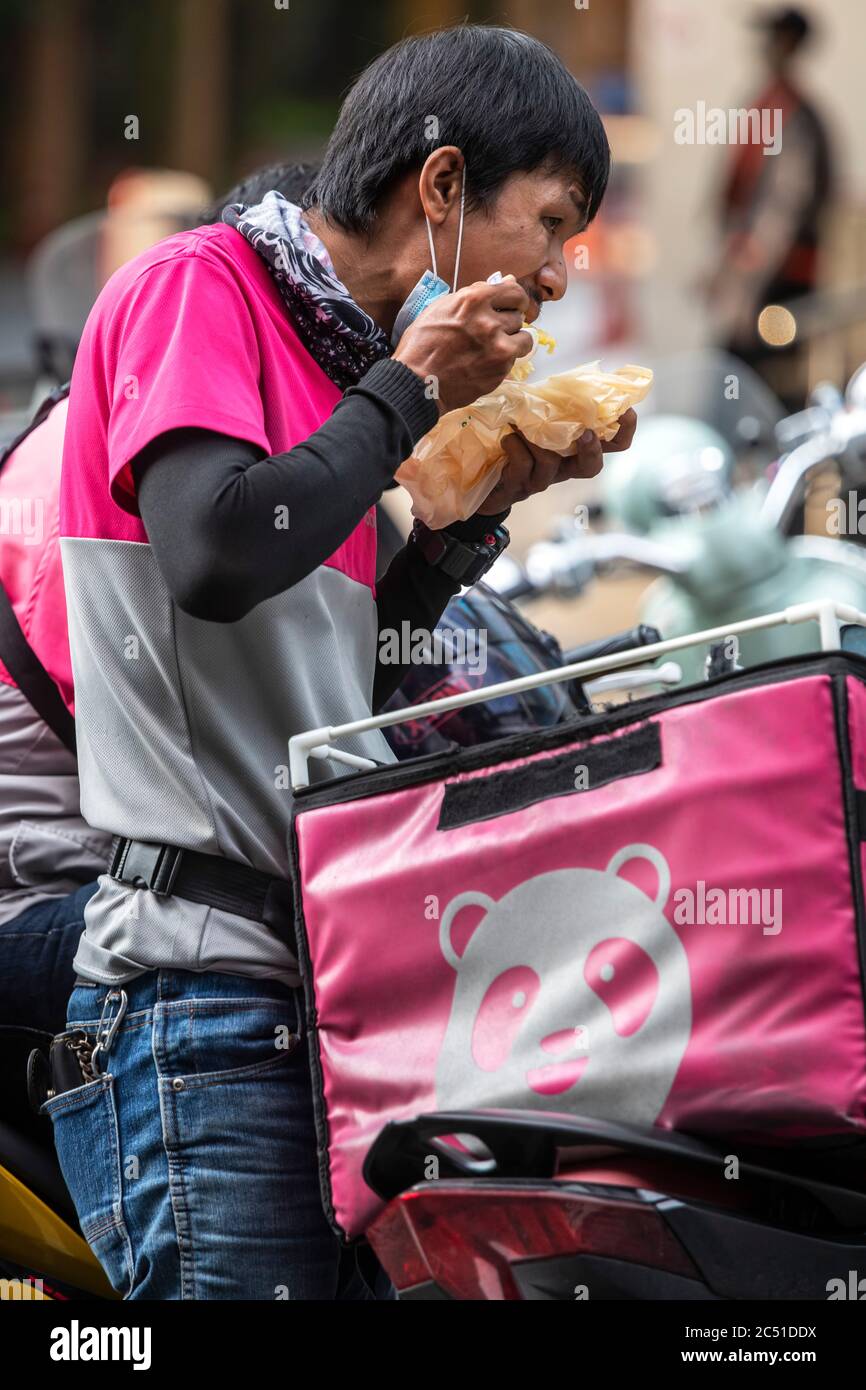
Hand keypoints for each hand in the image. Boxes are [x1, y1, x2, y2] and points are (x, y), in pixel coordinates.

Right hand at [392, 275, 532, 412]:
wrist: (417, 384)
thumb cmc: (422, 344)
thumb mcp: (442, 308)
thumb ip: (476, 293)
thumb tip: (508, 280)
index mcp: (474, 300)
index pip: (514, 291)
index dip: (515, 299)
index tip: (512, 305)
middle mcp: (490, 321)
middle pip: (518, 315)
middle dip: (508, 321)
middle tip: (493, 331)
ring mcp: (498, 348)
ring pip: (524, 338)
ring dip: (513, 341)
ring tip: (493, 348)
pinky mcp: (501, 370)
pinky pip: (514, 360)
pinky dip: (504, 360)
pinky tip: (484, 363)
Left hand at [476, 408, 637, 512]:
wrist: (486, 478)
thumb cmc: (518, 439)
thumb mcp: (540, 416)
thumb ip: (556, 401)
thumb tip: (571, 374)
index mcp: (577, 448)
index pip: (615, 444)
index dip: (626, 429)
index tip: (626, 409)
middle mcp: (565, 467)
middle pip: (593, 467)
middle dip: (592, 449)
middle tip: (587, 433)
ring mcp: (543, 479)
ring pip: (552, 463)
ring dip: (537, 440)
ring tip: (521, 425)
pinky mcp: (520, 486)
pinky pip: (524, 465)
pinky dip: (515, 446)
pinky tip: (508, 437)